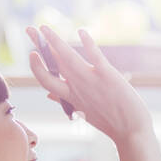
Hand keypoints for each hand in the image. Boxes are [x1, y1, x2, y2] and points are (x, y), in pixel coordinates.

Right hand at [26, 25, 153, 144]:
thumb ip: (64, 101)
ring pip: (67, 57)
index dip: (36, 67)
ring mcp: (91, 80)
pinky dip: (88, 44)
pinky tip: (81, 32)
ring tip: (43, 28)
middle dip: (40, 45)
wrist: (131, 132)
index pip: (46, 80)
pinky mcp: (108, 75)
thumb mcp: (83, 112)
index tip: (32, 54)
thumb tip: (48, 94)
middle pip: (53, 63)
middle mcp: (77, 87)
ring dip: (54, 41)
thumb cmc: (109, 122)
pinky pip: (95, 56)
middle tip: (29, 29)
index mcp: (70, 96)